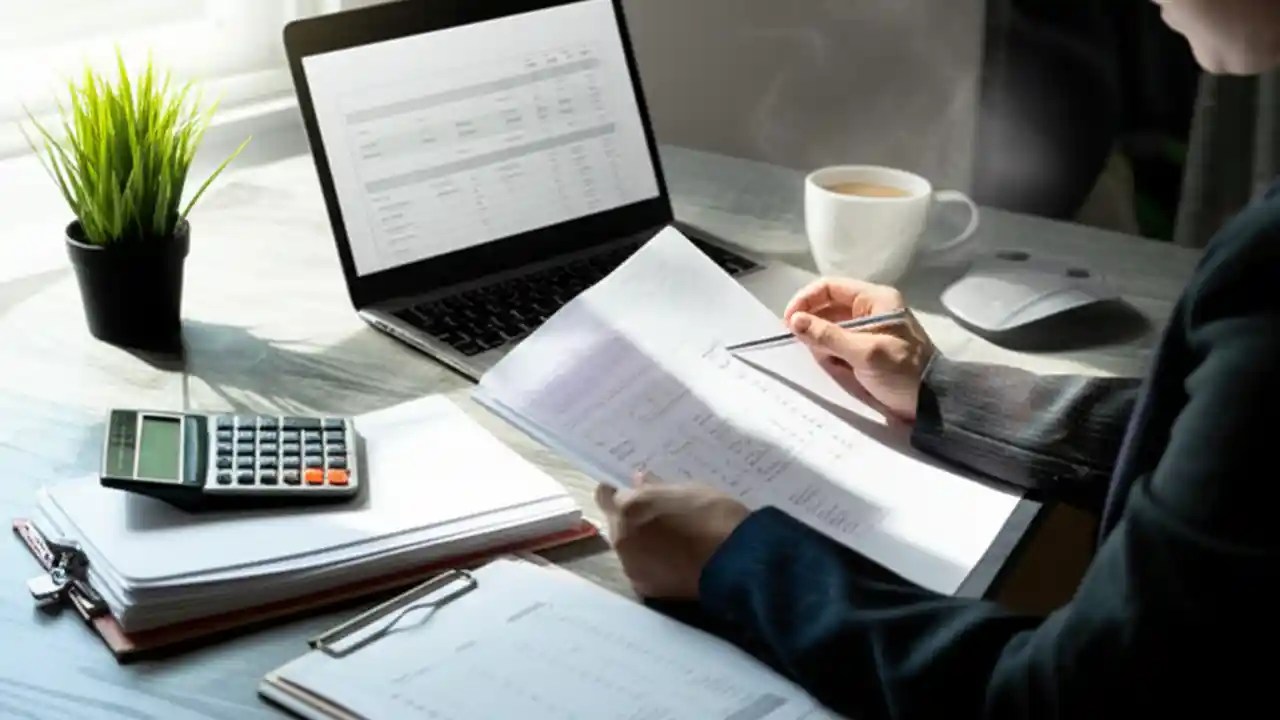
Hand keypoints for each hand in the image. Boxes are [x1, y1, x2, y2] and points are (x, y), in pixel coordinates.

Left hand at [595, 474, 749, 599]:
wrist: (737, 559)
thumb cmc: (714, 515)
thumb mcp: (686, 490)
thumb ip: (656, 488)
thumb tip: (639, 482)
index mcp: (628, 508)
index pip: (605, 495)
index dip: (617, 493)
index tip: (630, 492)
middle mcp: (621, 538)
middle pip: (616, 524)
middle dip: (630, 519)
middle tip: (656, 517)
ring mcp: (631, 565)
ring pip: (627, 548)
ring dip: (639, 543)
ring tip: (669, 541)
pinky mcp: (645, 588)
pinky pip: (640, 568)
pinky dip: (650, 564)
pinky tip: (672, 560)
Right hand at [783, 277, 935, 421]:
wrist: (932, 402)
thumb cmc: (901, 372)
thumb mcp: (864, 353)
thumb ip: (828, 335)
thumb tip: (794, 321)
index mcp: (876, 299)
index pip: (830, 287)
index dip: (806, 301)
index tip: (789, 322)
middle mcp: (871, 308)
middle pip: (829, 306)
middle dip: (811, 323)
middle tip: (797, 342)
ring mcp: (869, 329)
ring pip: (831, 326)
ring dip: (820, 340)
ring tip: (818, 356)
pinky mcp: (867, 348)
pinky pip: (839, 342)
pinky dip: (830, 352)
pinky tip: (829, 363)